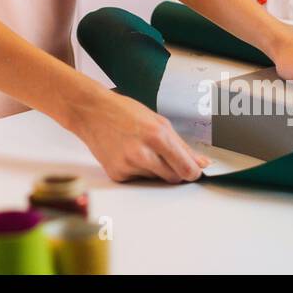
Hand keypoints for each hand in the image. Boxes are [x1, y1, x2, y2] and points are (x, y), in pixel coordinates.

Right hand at [71, 88, 208, 183]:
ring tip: (139, 149)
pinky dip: (137, 171)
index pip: (186, 169)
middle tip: (163, 155)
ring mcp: (128, 165)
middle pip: (173, 178)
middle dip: (174, 170)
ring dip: (154, 169)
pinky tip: (128, 154)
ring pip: (155, 179)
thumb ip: (182, 145)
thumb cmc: (124, 112)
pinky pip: (138, 180)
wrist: (91, 112)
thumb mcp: (158, 121)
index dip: (193, 172)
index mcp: (157, 136)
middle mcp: (142, 153)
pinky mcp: (117, 174)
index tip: (193, 171)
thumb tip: (201, 163)